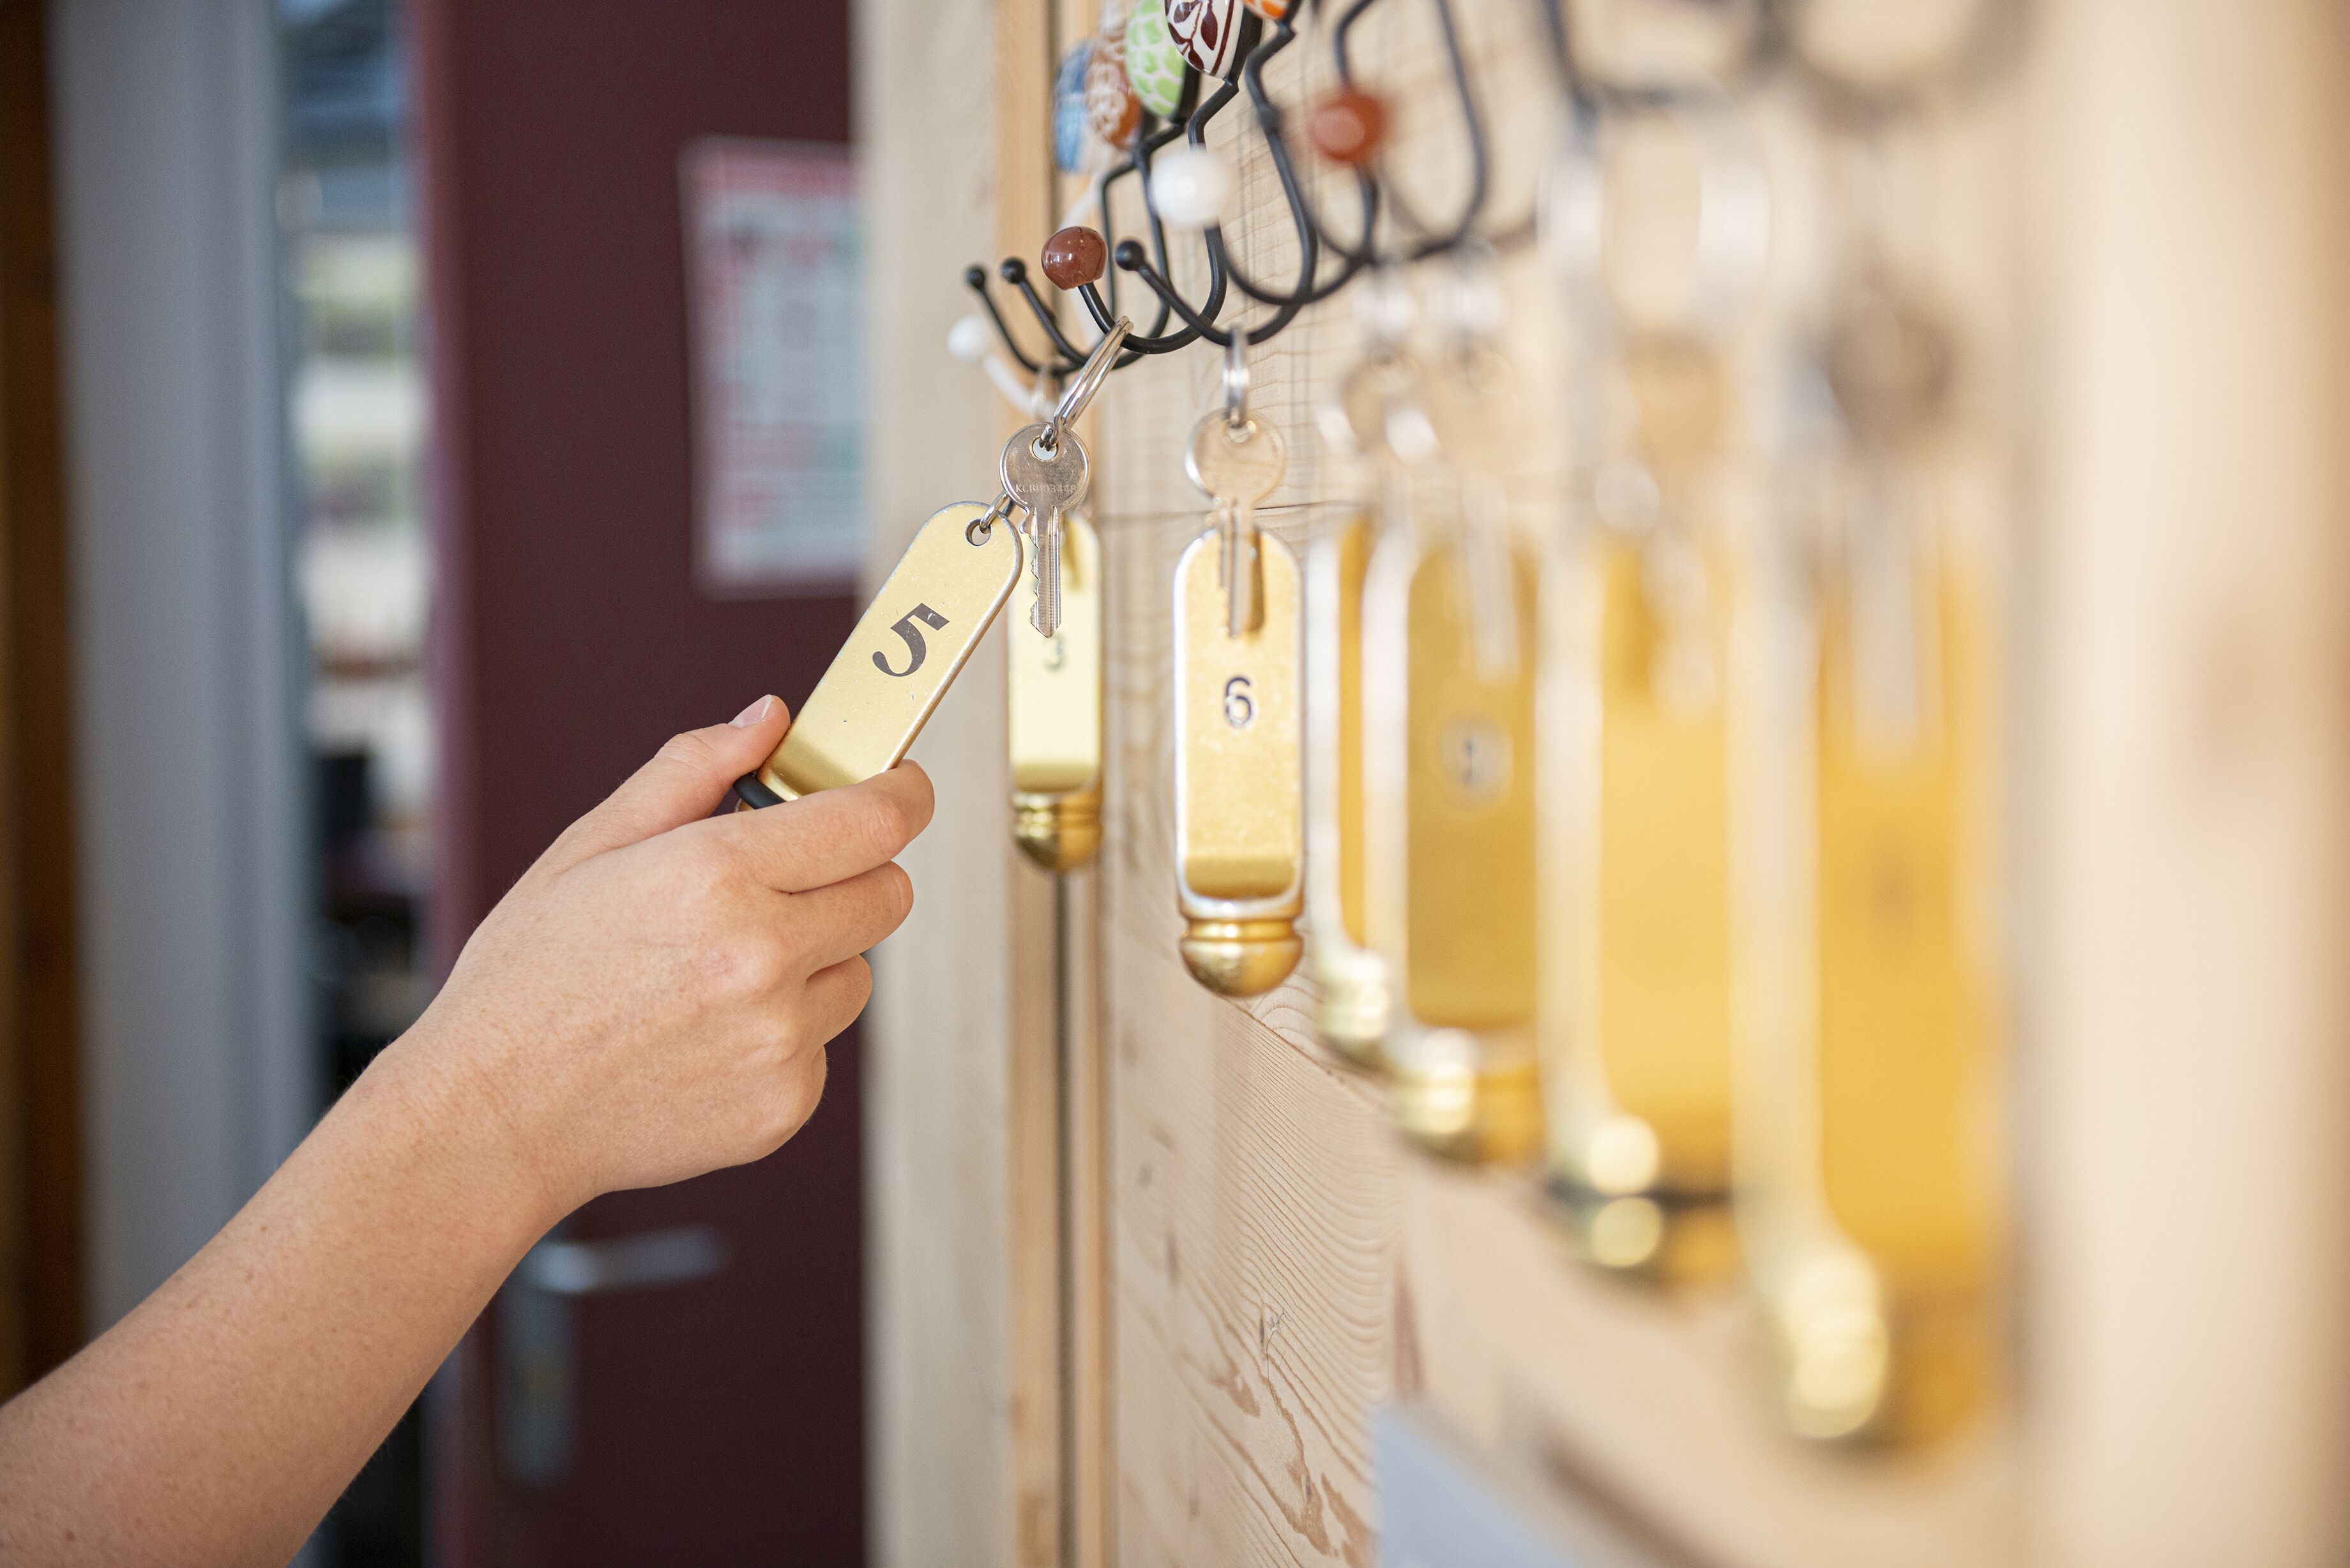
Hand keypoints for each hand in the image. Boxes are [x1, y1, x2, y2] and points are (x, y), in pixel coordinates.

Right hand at [379, 695, 930, 1219]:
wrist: (493, 1115)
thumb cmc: (529, 978)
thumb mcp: (591, 848)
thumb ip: (692, 770)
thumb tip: (772, 720)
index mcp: (718, 875)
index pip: (875, 819)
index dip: (902, 795)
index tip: (902, 788)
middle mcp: (763, 956)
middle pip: (890, 892)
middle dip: (853, 875)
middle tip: (788, 883)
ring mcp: (780, 1038)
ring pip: (857, 971)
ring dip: (815, 960)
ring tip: (716, 976)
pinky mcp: (785, 1104)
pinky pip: (822, 1044)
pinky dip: (784, 1033)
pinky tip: (705, 1036)